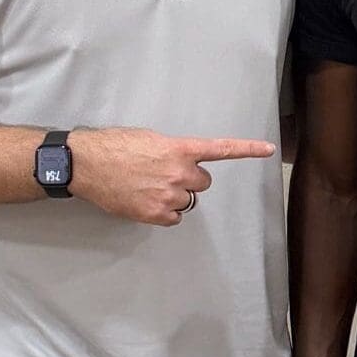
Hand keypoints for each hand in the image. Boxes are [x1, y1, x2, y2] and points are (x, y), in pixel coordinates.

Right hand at [66, 127, 274, 225]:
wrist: (87, 164)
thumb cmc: (115, 145)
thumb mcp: (150, 139)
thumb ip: (173, 151)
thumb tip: (180, 161)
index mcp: (180, 149)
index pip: (221, 149)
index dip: (247, 149)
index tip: (269, 149)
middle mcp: (179, 172)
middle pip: (203, 182)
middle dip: (189, 179)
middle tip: (165, 174)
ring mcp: (168, 195)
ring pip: (187, 201)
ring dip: (175, 195)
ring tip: (149, 186)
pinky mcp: (155, 214)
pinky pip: (174, 218)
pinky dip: (164, 212)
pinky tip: (146, 201)